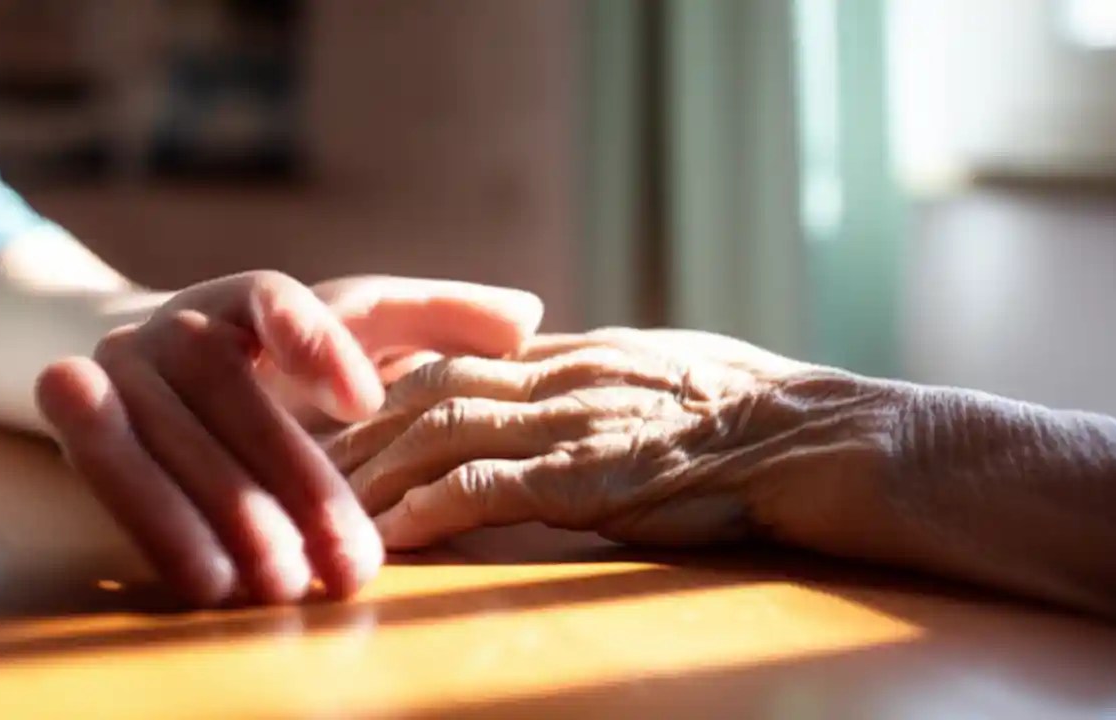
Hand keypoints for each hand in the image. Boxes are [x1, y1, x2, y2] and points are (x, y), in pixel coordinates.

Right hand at [36, 271, 541, 606]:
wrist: (159, 367)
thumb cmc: (285, 351)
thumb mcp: (362, 328)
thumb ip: (440, 321)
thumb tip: (529, 317)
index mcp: (249, 294)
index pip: (277, 297)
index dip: (313, 343)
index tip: (364, 400)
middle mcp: (177, 322)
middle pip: (222, 385)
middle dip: (286, 476)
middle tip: (352, 559)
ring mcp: (116, 366)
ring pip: (156, 433)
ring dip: (215, 514)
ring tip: (282, 584)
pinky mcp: (80, 421)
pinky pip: (103, 469)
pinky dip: (151, 522)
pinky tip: (207, 581)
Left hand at [328, 328, 900, 549]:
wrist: (821, 439)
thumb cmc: (760, 415)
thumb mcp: (669, 373)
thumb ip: (603, 380)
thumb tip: (562, 390)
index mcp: (575, 352)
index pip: (455, 358)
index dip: (385, 387)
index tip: (338, 417)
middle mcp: (560, 374)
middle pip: (424, 388)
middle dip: (354, 426)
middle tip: (294, 459)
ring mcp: (571, 423)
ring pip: (438, 431)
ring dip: (371, 469)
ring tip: (319, 501)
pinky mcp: (589, 476)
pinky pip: (486, 486)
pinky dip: (428, 509)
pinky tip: (390, 535)